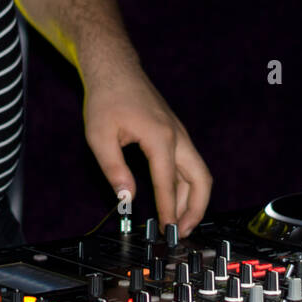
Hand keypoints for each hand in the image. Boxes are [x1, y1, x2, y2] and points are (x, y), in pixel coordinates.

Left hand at [82, 63, 210, 235]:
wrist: (116, 69)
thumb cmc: (106, 99)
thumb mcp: (100, 136)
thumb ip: (114, 169)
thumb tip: (127, 198)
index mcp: (160, 138)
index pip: (168, 183)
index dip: (168, 210)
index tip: (167, 231)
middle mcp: (177, 136)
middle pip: (201, 179)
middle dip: (196, 209)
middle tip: (182, 232)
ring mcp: (179, 134)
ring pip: (197, 172)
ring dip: (193, 199)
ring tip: (179, 222)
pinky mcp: (175, 133)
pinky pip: (188, 164)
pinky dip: (186, 185)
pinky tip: (173, 198)